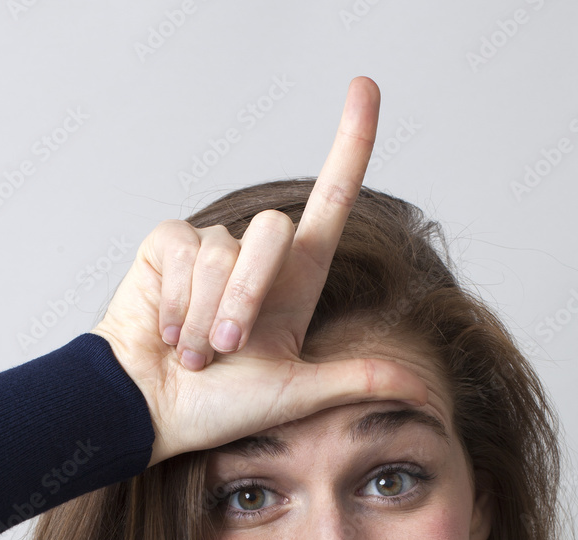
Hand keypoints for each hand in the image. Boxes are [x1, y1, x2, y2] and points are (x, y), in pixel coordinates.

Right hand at [91, 76, 429, 468]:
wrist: (154, 413)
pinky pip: (184, 254)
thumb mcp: (297, 394)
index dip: (351, 145)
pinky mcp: (168, 245)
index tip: (365, 87)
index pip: (331, 202)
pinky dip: (178, 307)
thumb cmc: (221, 408)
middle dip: (246, 299)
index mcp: (294, 283)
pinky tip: (168, 333)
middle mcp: (255, 259)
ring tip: (195, 354)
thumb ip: (356, 380)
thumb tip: (423, 388)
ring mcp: (210, 249)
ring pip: (225, 253)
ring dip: (208, 316)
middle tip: (227, 350)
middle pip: (274, 230)